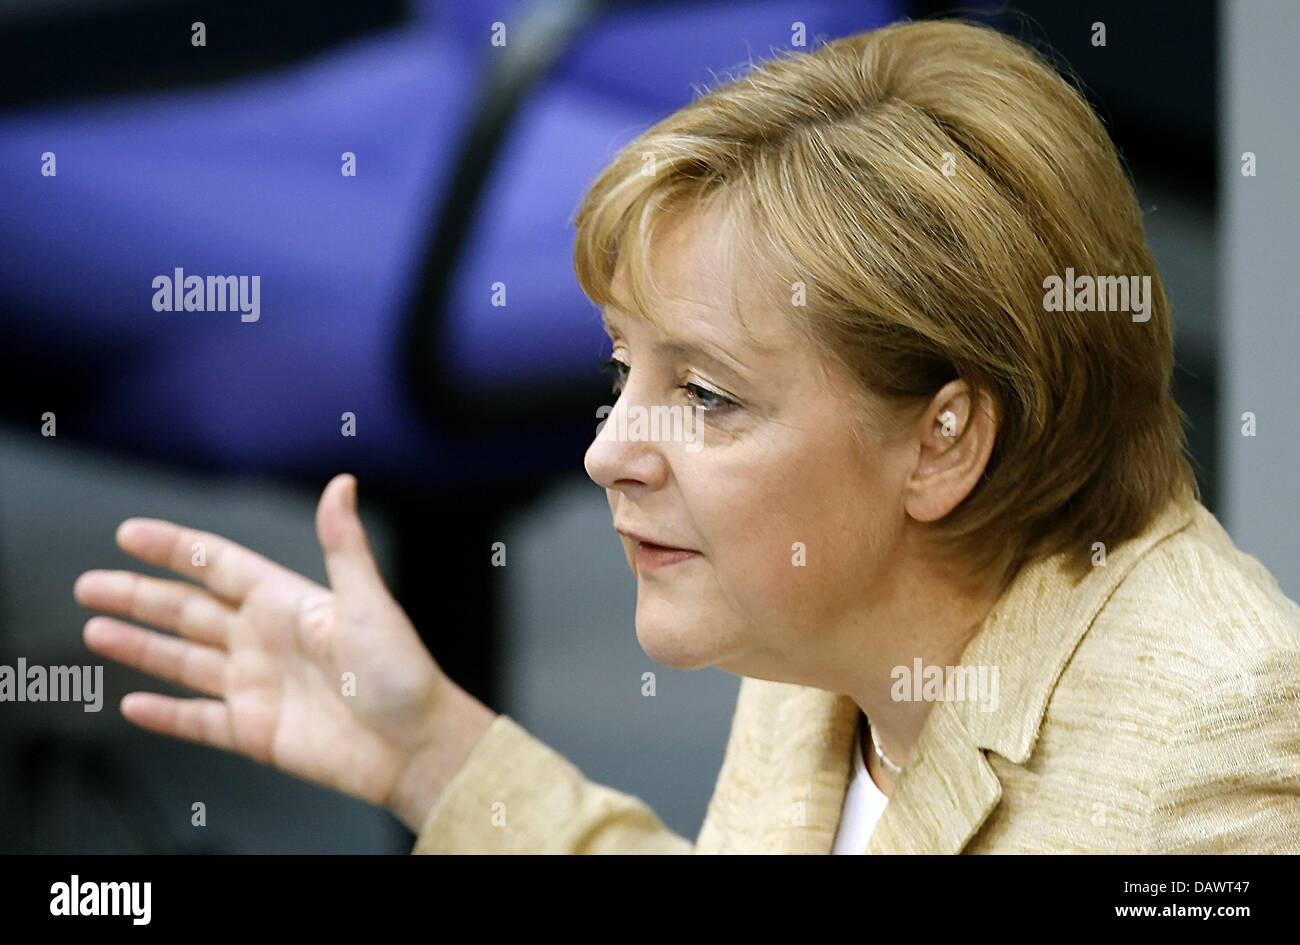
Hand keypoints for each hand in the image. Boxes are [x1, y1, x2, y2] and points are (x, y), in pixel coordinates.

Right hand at [74, 473, 496, 833]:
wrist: (415, 747)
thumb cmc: (404, 674)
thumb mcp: (370, 603)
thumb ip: (344, 545)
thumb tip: (343, 483)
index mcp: (288, 603)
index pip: (217, 567)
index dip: (173, 549)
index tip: (130, 533)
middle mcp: (266, 641)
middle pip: (188, 612)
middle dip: (138, 596)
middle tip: (90, 584)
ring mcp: (257, 687)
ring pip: (183, 662)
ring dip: (139, 647)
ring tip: (94, 630)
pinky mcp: (255, 732)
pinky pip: (198, 721)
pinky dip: (164, 715)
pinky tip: (132, 704)